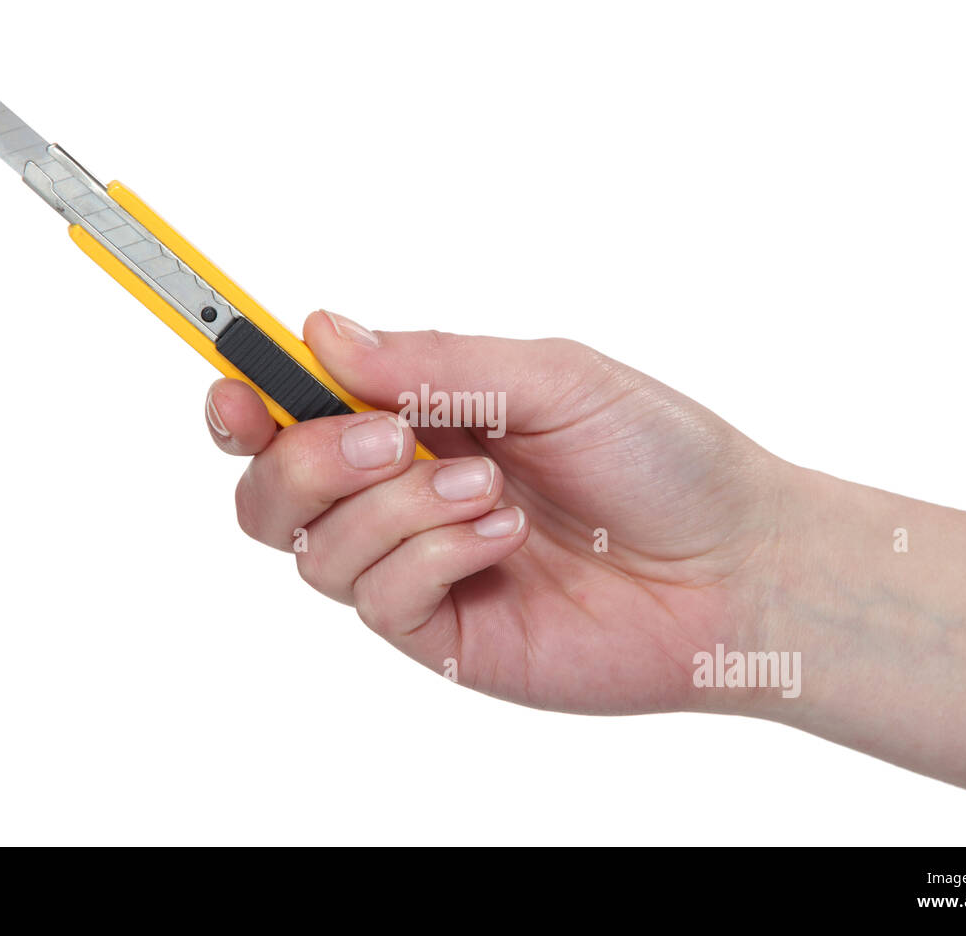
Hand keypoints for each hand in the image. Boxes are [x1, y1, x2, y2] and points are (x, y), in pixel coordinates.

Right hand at [205, 310, 783, 713]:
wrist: (735, 565)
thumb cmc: (659, 458)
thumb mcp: (552, 377)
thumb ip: (436, 363)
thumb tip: (319, 332)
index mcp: (420, 418)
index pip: (294, 406)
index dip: (244, 393)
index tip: (231, 379)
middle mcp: (400, 493)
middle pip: (269, 487)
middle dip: (304, 458)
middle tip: (388, 441)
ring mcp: (415, 566)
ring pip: (313, 545)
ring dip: (390, 508)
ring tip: (488, 492)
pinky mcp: (439, 633)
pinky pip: (376, 597)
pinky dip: (430, 556)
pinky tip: (503, 540)